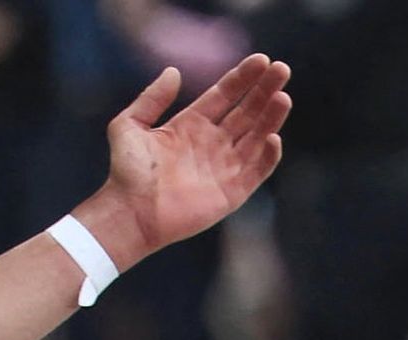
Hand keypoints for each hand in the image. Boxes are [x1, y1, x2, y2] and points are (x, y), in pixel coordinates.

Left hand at [95, 55, 289, 255]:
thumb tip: (173, 71)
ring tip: (282, 97)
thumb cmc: (125, 172)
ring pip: (257, 136)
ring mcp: (224, 167)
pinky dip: (268, 156)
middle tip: (281, 69)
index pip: (225, 95)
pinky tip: (272, 137)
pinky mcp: (232, 192)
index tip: (261, 59)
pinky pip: (257, 170)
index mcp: (191, 125)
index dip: (243, 78)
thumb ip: (150, 99)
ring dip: (271, 117)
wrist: (128, 212)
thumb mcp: (128, 126)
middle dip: (265, 90)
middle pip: (247, 111)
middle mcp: (212, 143)